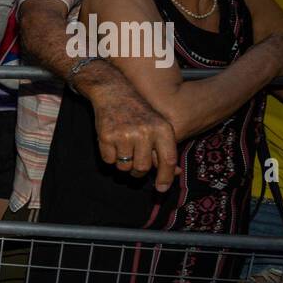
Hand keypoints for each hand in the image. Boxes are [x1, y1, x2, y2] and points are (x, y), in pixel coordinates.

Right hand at [87, 74, 179, 191]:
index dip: (166, 177)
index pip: (168, 159)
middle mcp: (145, 132)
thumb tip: (175, 173)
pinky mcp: (107, 136)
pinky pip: (108, 160)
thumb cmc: (138, 113)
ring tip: (123, 150)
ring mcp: (125, 134)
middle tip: (135, 164)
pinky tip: (112, 143)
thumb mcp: (157, 127)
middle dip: (138, 171)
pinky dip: (109, 157)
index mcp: (162, 129)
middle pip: (143, 167)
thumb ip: (165, 150)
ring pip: (124, 167)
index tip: (162, 189)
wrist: (114, 93)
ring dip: (123, 164)